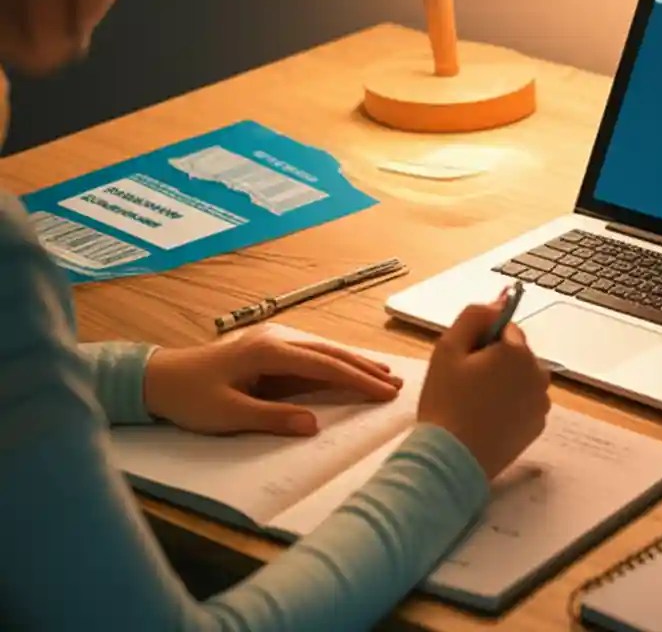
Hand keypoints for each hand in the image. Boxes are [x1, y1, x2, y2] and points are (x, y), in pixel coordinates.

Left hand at [143, 330, 403, 436]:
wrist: (158, 378)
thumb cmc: (189, 397)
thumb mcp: (228, 415)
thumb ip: (272, 418)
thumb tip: (313, 424)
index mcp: (269, 354)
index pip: (326, 367)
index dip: (358, 380)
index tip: (385, 392)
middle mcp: (276, 342)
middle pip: (331, 354)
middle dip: (365, 369)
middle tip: (397, 384)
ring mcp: (272, 344)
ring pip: (323, 352)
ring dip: (354, 364)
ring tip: (384, 375)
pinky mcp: (268, 353)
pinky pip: (310, 358)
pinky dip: (335, 365)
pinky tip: (349, 370)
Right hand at [417, 300, 551, 478]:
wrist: (452, 458)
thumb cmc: (445, 401)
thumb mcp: (448, 348)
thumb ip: (475, 316)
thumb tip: (499, 301)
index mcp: (518, 351)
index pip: (504, 328)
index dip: (481, 342)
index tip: (465, 361)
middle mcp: (538, 373)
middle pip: (516, 353)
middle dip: (495, 362)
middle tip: (466, 384)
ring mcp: (541, 401)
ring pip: (521, 378)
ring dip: (504, 383)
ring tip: (476, 404)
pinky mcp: (538, 425)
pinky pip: (525, 403)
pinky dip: (511, 405)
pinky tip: (488, 419)